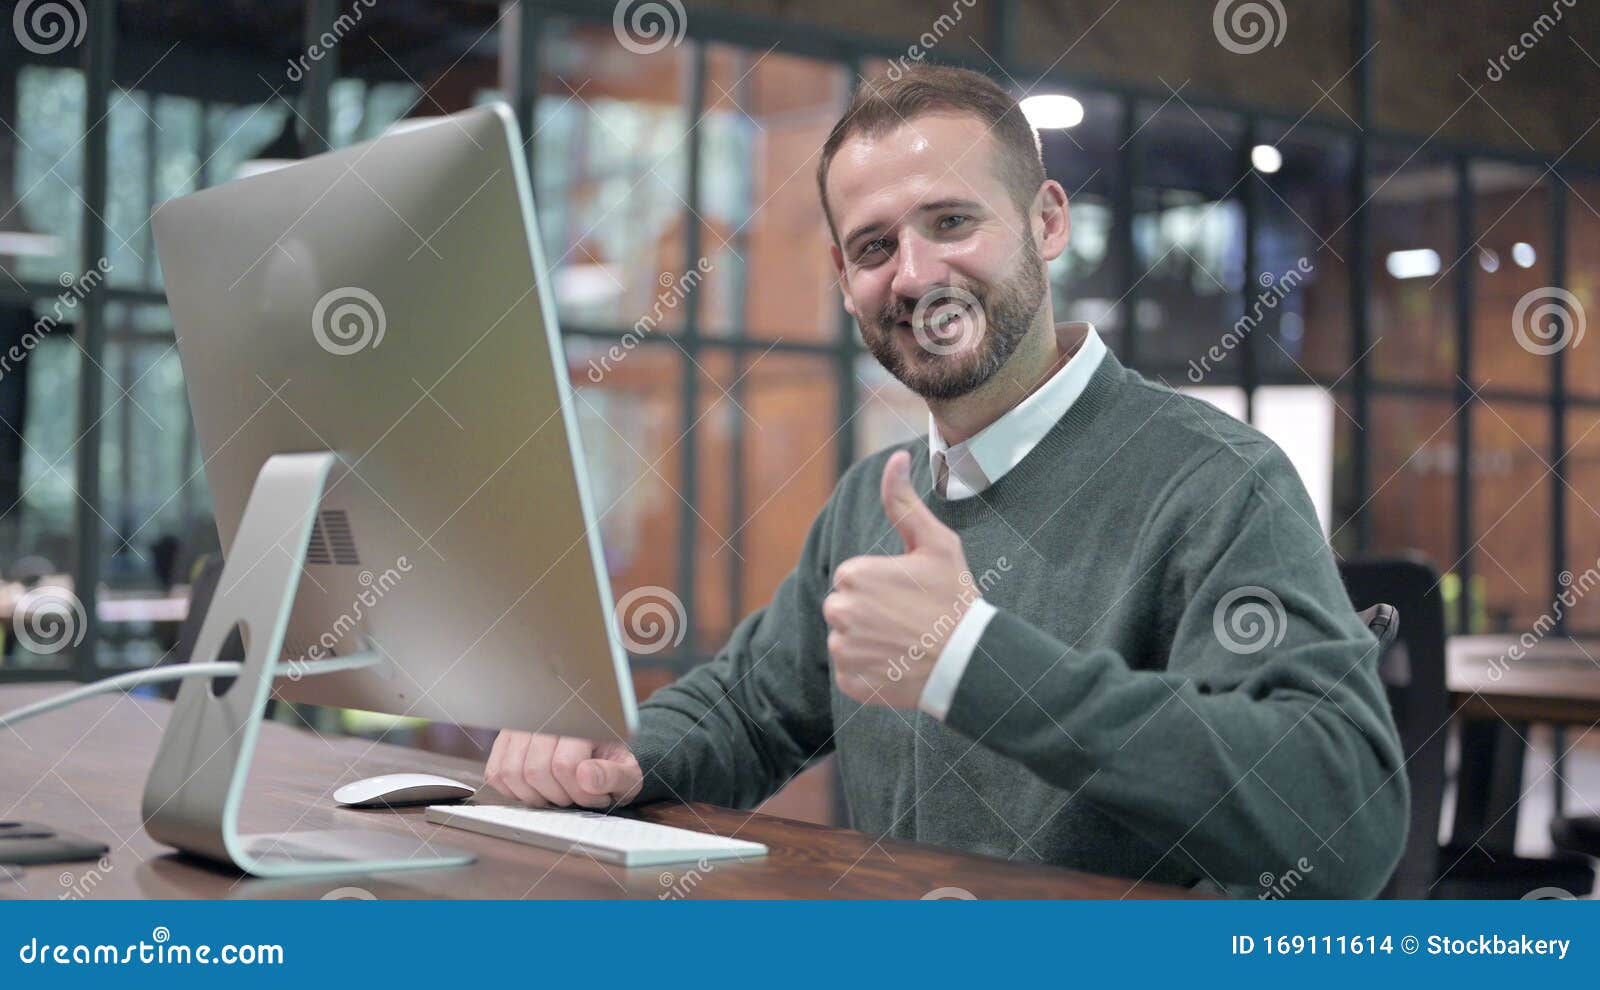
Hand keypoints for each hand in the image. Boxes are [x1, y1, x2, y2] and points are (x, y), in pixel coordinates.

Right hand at [483, 730, 642, 807]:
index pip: (565, 765)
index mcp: (580, 719)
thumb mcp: (628, 770)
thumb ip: (613, 774)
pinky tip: (538, 789)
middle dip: (558, 796)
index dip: (581, 792)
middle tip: (577, 796)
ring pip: (510, 773)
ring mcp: (520, 727)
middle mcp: (545, 716)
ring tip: (559, 792)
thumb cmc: (613, 761)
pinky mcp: (504, 741)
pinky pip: (495, 774)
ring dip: (535, 796)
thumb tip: (586, 776)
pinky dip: (514, 791)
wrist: (602, 748)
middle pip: (535, 771)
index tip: (597, 796)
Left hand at [822, 449, 973, 707]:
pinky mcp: (849, 682)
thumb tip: (897, 457)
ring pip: (847, 640)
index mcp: (853, 574)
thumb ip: (904, 501)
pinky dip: (870, 671)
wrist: (969, 660)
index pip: (853, 579)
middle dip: (870, 612)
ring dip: (869, 642)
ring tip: (904, 643)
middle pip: (845, 608)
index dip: (882, 586)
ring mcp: (843, 650)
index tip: (909, 595)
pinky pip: (851, 671)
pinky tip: (898, 665)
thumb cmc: (954, 597)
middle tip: (907, 620)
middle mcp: (839, 612)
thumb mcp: (935, 543)